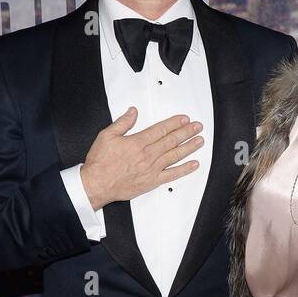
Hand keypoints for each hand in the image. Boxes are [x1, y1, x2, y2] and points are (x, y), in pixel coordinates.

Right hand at [79, 108, 203, 208]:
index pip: (161, 129)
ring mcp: (152, 169)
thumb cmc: (101, 163)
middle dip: (186, 132)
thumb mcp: (107, 136)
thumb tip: (132, 112)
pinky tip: (193, 164)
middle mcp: (147, 155)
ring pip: (175, 155)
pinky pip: (172, 175)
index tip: (184, 119)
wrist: (97, 184)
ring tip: (199, 141)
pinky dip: (184, 169)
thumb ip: (122, 123)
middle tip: (197, 127)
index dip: (174, 123)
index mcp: (138, 142)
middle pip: (171, 140)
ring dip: (189, 147)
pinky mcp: (152, 181)